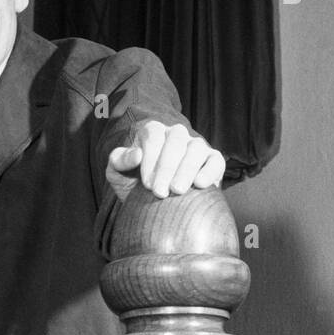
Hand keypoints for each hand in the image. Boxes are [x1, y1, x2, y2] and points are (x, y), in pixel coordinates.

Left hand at [106, 121, 225, 201]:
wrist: (153, 202)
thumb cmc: (132, 184)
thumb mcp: (117, 172)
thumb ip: (119, 161)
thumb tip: (137, 154)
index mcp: (153, 132)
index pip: (153, 136)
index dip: (151, 159)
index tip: (147, 185)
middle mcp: (176, 134)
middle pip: (176, 140)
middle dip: (167, 167)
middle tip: (160, 193)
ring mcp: (196, 146)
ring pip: (196, 148)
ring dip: (186, 169)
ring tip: (177, 191)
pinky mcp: (212, 161)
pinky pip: (216, 161)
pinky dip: (210, 171)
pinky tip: (200, 185)